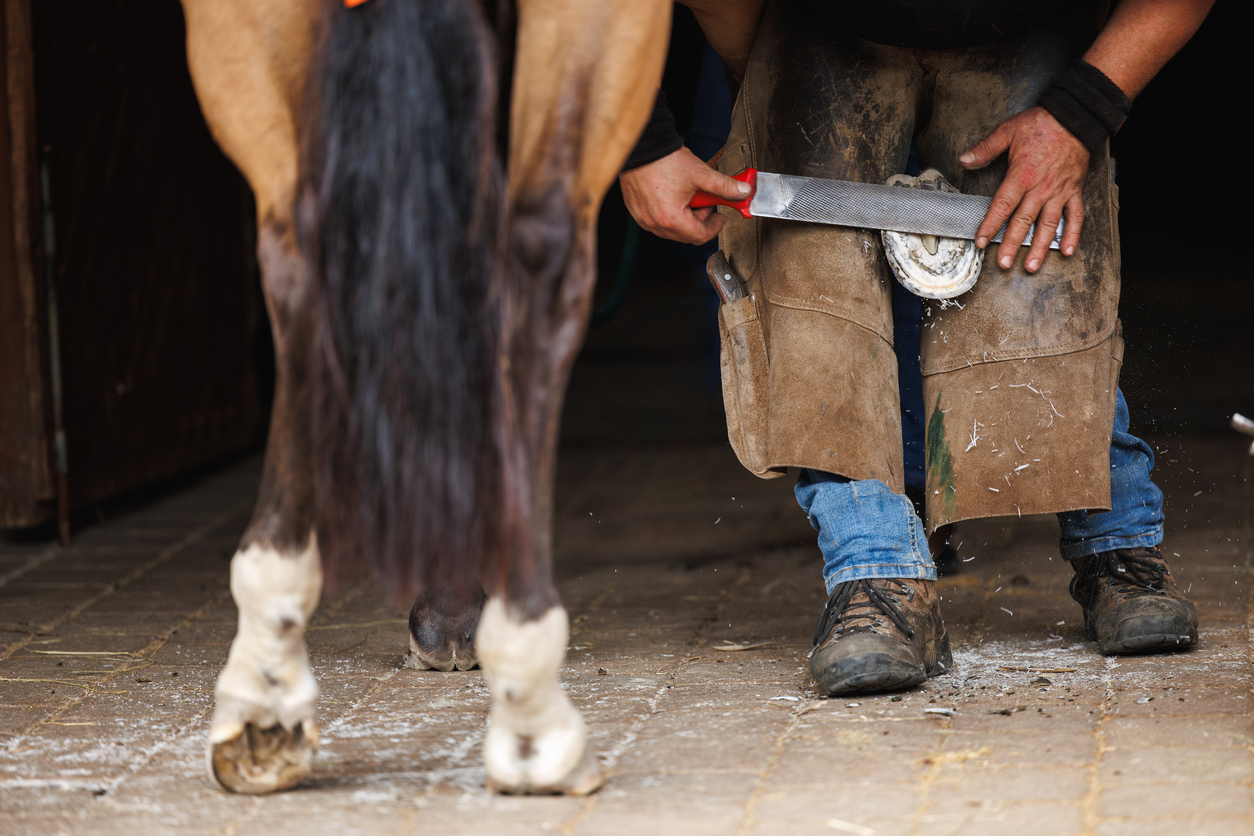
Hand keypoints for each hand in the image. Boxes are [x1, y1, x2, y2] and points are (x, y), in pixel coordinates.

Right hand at [619, 146, 751, 244]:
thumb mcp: (700, 174)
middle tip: (707, 204)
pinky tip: (675, 198)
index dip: (715, 227)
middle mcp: (655, 223)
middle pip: (686, 235)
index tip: (721, 217)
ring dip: (686, 219)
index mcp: (671, 218)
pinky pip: (658, 223)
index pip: (700, 235)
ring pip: (672, 230)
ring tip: (691, 198)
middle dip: (701, 221)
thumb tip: (742, 192)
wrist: (642, 147)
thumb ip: (724, 186)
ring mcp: (644, 219)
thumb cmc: (665, 160)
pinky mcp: (637, 212)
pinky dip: (670, 215)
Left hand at [960, 106, 1088, 273]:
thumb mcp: (1008, 130)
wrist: (1076, 117)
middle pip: (1024, 220)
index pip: (1003, 205)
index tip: (981, 240)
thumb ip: (985, 148)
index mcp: (1022, 175)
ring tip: (1031, 266)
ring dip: (1041, 247)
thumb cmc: (1041, 124)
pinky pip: (1075, 216)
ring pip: (1049, 224)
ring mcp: (1060, 191)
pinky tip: (1068, 251)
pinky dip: (1073, 234)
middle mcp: (1041, 188)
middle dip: (1012, 244)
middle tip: (1004, 263)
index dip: (990, 224)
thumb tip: (964, 160)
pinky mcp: (1075, 191)